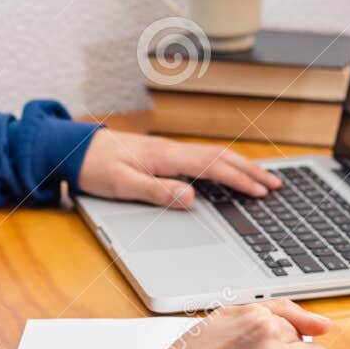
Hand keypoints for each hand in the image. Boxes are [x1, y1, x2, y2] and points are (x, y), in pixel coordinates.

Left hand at [77, 128, 283, 208]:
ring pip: (212, 155)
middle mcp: (171, 150)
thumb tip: (192, 198)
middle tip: (276, 184)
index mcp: (166, 156)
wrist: (73, 149)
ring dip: (239, 166)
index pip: (213, 166)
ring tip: (261, 178)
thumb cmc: (95, 167)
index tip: (263, 190)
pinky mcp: (162, 155)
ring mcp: (168, 151)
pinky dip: (221, 165)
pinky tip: (227, 174)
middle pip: (220, 157)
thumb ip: (157, 191)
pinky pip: (200, 158)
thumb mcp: (122, 185)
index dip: (240, 179)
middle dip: (250, 171)